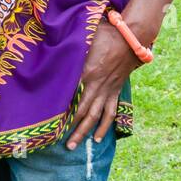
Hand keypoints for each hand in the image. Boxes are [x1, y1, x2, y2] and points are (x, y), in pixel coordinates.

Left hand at [65, 18, 141, 149]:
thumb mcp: (85, 39)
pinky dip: (104, 127)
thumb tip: (52, 51)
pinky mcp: (115, 92)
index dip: (60, 109)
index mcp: (87, 72)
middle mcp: (97, 85)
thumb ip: (70, 49)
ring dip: (84, 132)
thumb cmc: (106, 34)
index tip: (48, 121)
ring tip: (73, 146)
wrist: (132, 38)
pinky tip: (96, 138)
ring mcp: (108, 91)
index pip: (70, 94)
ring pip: (95, 117)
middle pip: (82, 111)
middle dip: (71, 129)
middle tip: (60, 144)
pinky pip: (110, 113)